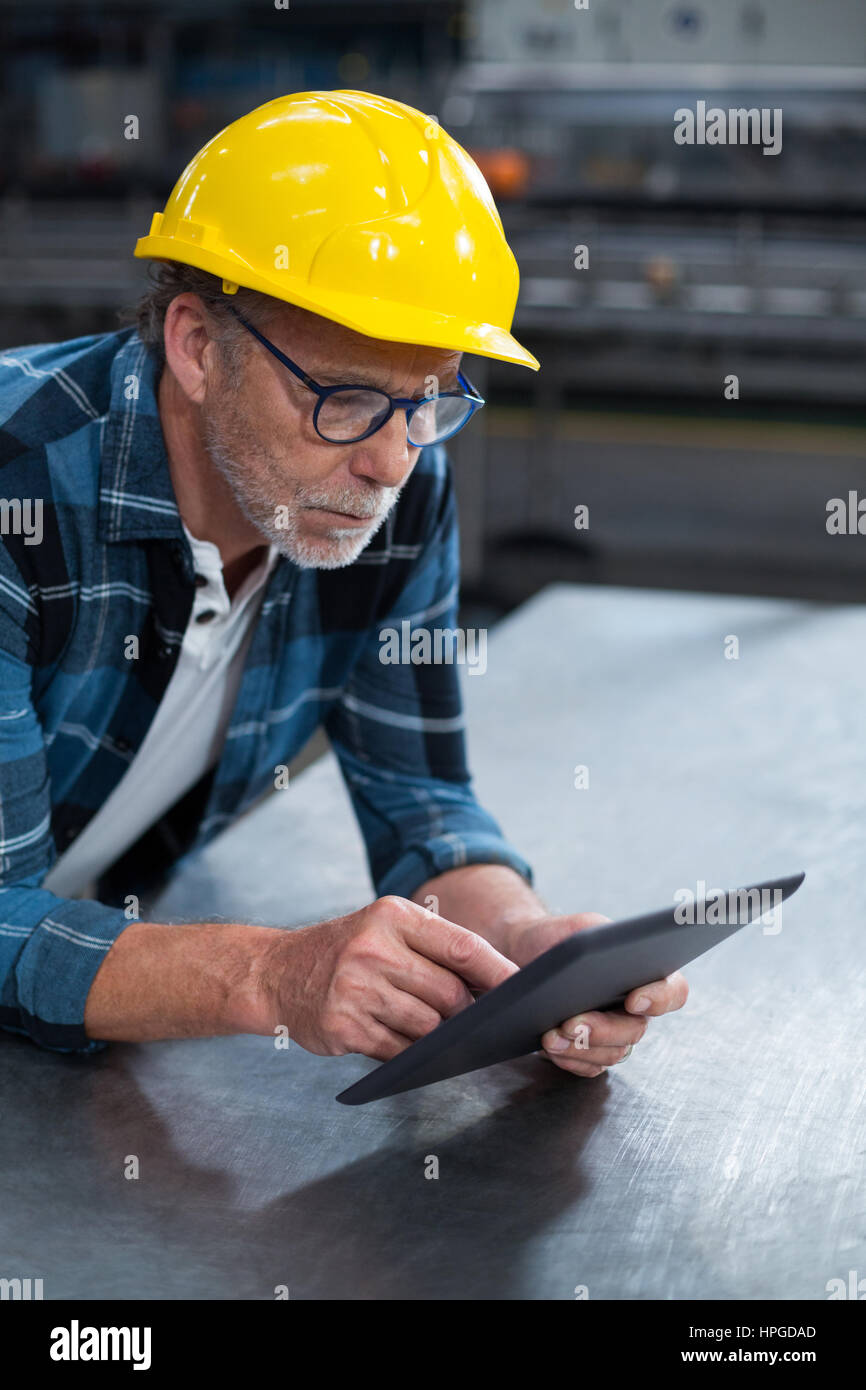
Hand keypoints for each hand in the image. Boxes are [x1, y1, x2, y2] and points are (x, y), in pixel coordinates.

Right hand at [258, 895, 517, 1059]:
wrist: (275, 972)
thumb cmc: (344, 950)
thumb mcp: (384, 929)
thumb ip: (433, 950)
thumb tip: (495, 986)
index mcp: (392, 916)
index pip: (462, 946)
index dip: (499, 973)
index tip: (524, 990)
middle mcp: (373, 948)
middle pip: (449, 994)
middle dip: (468, 1014)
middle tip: (479, 1023)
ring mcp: (356, 989)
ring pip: (427, 1027)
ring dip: (438, 1037)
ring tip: (436, 1033)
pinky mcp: (343, 1027)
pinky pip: (398, 1051)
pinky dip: (410, 1054)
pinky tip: (404, 1045)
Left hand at [507, 912, 688, 1078]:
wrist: (527, 954)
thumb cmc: (559, 938)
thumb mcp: (580, 927)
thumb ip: (596, 935)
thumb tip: (591, 958)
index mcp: (644, 974)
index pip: (672, 990)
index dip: (660, 998)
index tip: (633, 999)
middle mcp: (633, 1010)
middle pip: (634, 1030)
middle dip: (602, 1030)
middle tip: (571, 1023)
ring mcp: (614, 1034)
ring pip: (611, 1054)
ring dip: (580, 1048)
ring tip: (550, 1036)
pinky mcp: (591, 1053)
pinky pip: (588, 1067)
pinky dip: (568, 1060)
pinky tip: (550, 1048)